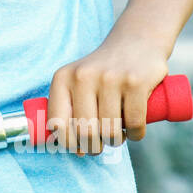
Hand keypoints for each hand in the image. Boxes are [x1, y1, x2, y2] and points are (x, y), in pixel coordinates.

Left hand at [45, 36, 168, 154]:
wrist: (136, 41)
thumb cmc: (103, 72)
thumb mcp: (76, 81)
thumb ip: (68, 110)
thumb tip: (75, 150)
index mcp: (63, 78)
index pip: (57, 123)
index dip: (68, 143)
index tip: (79, 147)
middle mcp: (83, 76)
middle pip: (85, 132)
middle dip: (94, 147)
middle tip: (101, 143)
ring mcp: (110, 78)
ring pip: (110, 131)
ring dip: (116, 141)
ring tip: (118, 134)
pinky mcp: (136, 82)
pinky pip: (134, 124)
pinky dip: (135, 134)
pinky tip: (134, 129)